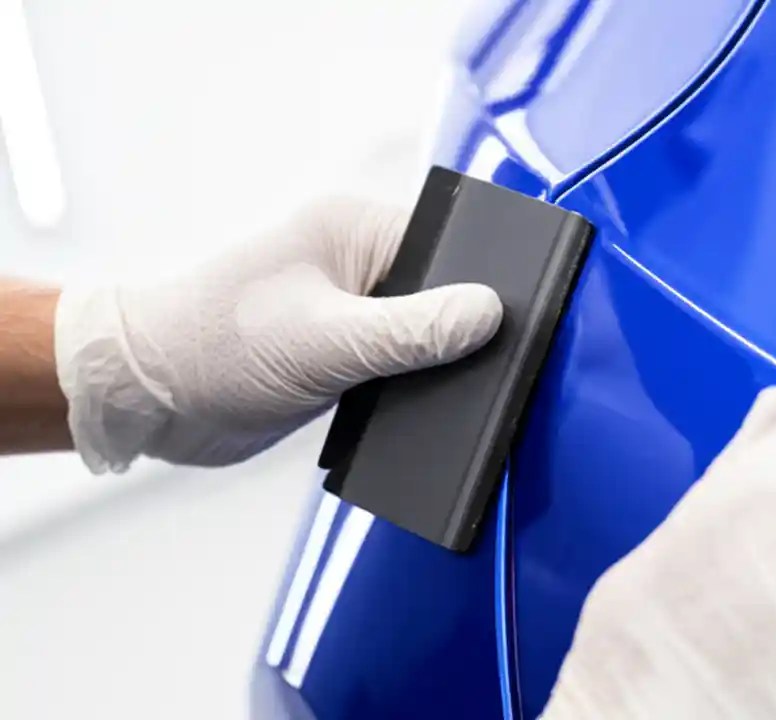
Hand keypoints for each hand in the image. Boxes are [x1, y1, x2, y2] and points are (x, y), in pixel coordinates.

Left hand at [55, 198, 501, 471]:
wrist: (149, 400)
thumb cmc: (215, 346)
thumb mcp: (326, 341)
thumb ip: (413, 330)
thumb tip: (489, 314)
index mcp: (352, 229)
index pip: (449, 241)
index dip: (487, 276)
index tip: (521, 314)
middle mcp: (354, 264)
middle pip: (442, 290)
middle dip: (464, 330)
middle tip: (489, 366)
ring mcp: (349, 311)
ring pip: (424, 334)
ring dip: (436, 365)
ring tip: (456, 394)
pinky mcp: (341, 356)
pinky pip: (400, 366)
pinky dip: (414, 388)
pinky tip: (422, 409)